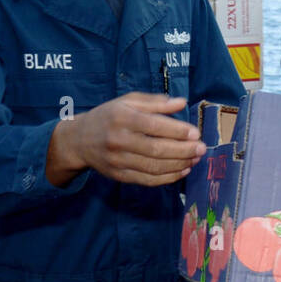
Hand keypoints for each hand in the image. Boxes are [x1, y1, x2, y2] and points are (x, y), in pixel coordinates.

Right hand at [46, 92, 203, 186]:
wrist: (78, 140)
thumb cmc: (109, 116)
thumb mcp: (128, 101)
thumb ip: (155, 102)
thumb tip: (181, 102)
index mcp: (121, 117)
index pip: (153, 126)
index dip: (177, 131)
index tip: (195, 133)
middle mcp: (118, 140)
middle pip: (156, 149)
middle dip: (183, 150)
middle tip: (201, 149)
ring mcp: (118, 160)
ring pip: (153, 167)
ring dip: (179, 165)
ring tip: (195, 159)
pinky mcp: (119, 176)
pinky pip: (147, 180)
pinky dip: (167, 178)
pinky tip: (182, 171)